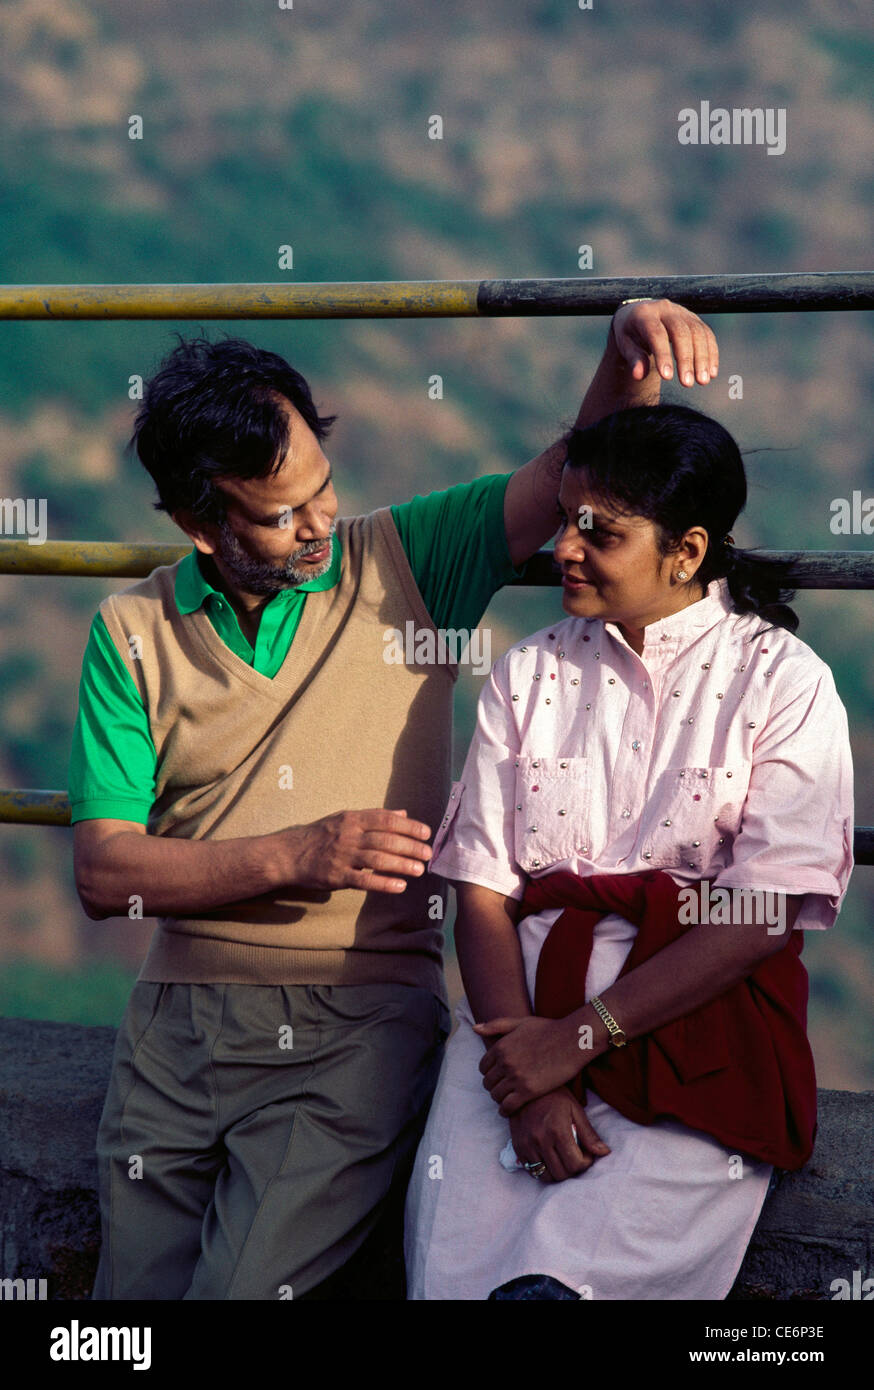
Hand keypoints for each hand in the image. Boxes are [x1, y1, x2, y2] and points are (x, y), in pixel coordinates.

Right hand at [272, 809, 431, 893]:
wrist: (289, 854)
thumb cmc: (320, 835)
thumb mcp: (345, 818)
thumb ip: (374, 816)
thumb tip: (403, 813)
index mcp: (352, 819)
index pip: (386, 819)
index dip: (409, 826)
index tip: (426, 833)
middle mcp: (349, 835)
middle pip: (386, 839)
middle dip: (410, 846)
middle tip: (428, 854)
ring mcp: (343, 856)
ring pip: (378, 859)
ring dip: (402, 864)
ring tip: (420, 869)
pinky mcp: (337, 876)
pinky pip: (364, 880)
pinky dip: (384, 883)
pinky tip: (400, 886)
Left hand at [474, 1014, 581, 1114]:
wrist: (573, 1040)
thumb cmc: (549, 1029)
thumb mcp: (520, 1022)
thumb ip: (496, 1025)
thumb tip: (475, 1028)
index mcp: (501, 1046)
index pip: (483, 1067)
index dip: (489, 1073)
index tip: (498, 1077)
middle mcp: (505, 1062)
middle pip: (488, 1083)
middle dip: (494, 1086)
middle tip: (504, 1089)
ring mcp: (516, 1077)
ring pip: (496, 1096)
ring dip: (500, 1099)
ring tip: (508, 1098)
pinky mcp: (528, 1091)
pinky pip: (508, 1107)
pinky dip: (506, 1110)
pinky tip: (510, 1109)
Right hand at [509, 1087, 609, 1183]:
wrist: (526, 1086)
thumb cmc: (554, 1095)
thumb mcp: (575, 1109)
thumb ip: (589, 1134)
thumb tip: (604, 1152)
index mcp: (558, 1131)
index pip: (575, 1164)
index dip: (585, 1163)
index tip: (586, 1154)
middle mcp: (541, 1140)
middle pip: (562, 1173)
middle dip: (573, 1169)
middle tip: (576, 1157)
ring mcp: (527, 1145)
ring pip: (546, 1176)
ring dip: (558, 1172)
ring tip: (563, 1159)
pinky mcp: (518, 1147)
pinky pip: (532, 1170)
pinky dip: (543, 1169)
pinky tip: (549, 1157)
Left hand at [611, 298, 718, 386]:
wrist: (638, 314)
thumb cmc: (630, 334)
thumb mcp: (624, 344)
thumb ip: (633, 358)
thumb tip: (639, 375)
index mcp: (644, 314)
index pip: (656, 334)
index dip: (663, 355)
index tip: (667, 378)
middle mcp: (666, 309)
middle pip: (681, 332)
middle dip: (686, 359)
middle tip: (687, 384)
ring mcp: (683, 312)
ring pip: (698, 332)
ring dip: (703, 358)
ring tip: (702, 381)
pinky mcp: (694, 319)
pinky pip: (707, 334)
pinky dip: (711, 353)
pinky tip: (711, 372)